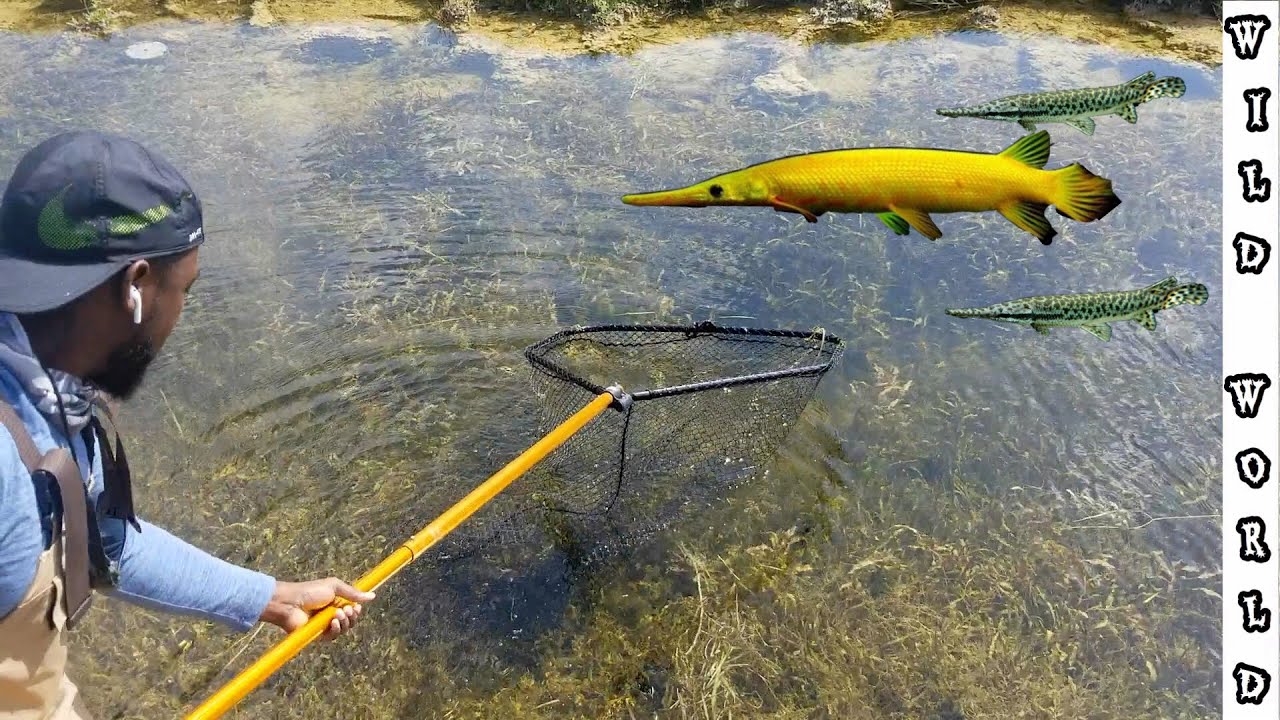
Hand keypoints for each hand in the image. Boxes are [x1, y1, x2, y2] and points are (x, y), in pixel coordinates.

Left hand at [259, 577, 374, 640]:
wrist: (291, 603)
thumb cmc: (310, 591)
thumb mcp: (334, 587)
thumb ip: (353, 593)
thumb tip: (373, 596)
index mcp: (336, 602)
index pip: (353, 610)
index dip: (356, 610)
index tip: (356, 606)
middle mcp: (331, 614)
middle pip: (350, 621)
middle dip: (352, 616)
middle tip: (348, 610)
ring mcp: (325, 625)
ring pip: (344, 629)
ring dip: (344, 623)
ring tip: (337, 615)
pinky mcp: (318, 635)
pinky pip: (333, 637)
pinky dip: (336, 630)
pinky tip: (333, 622)